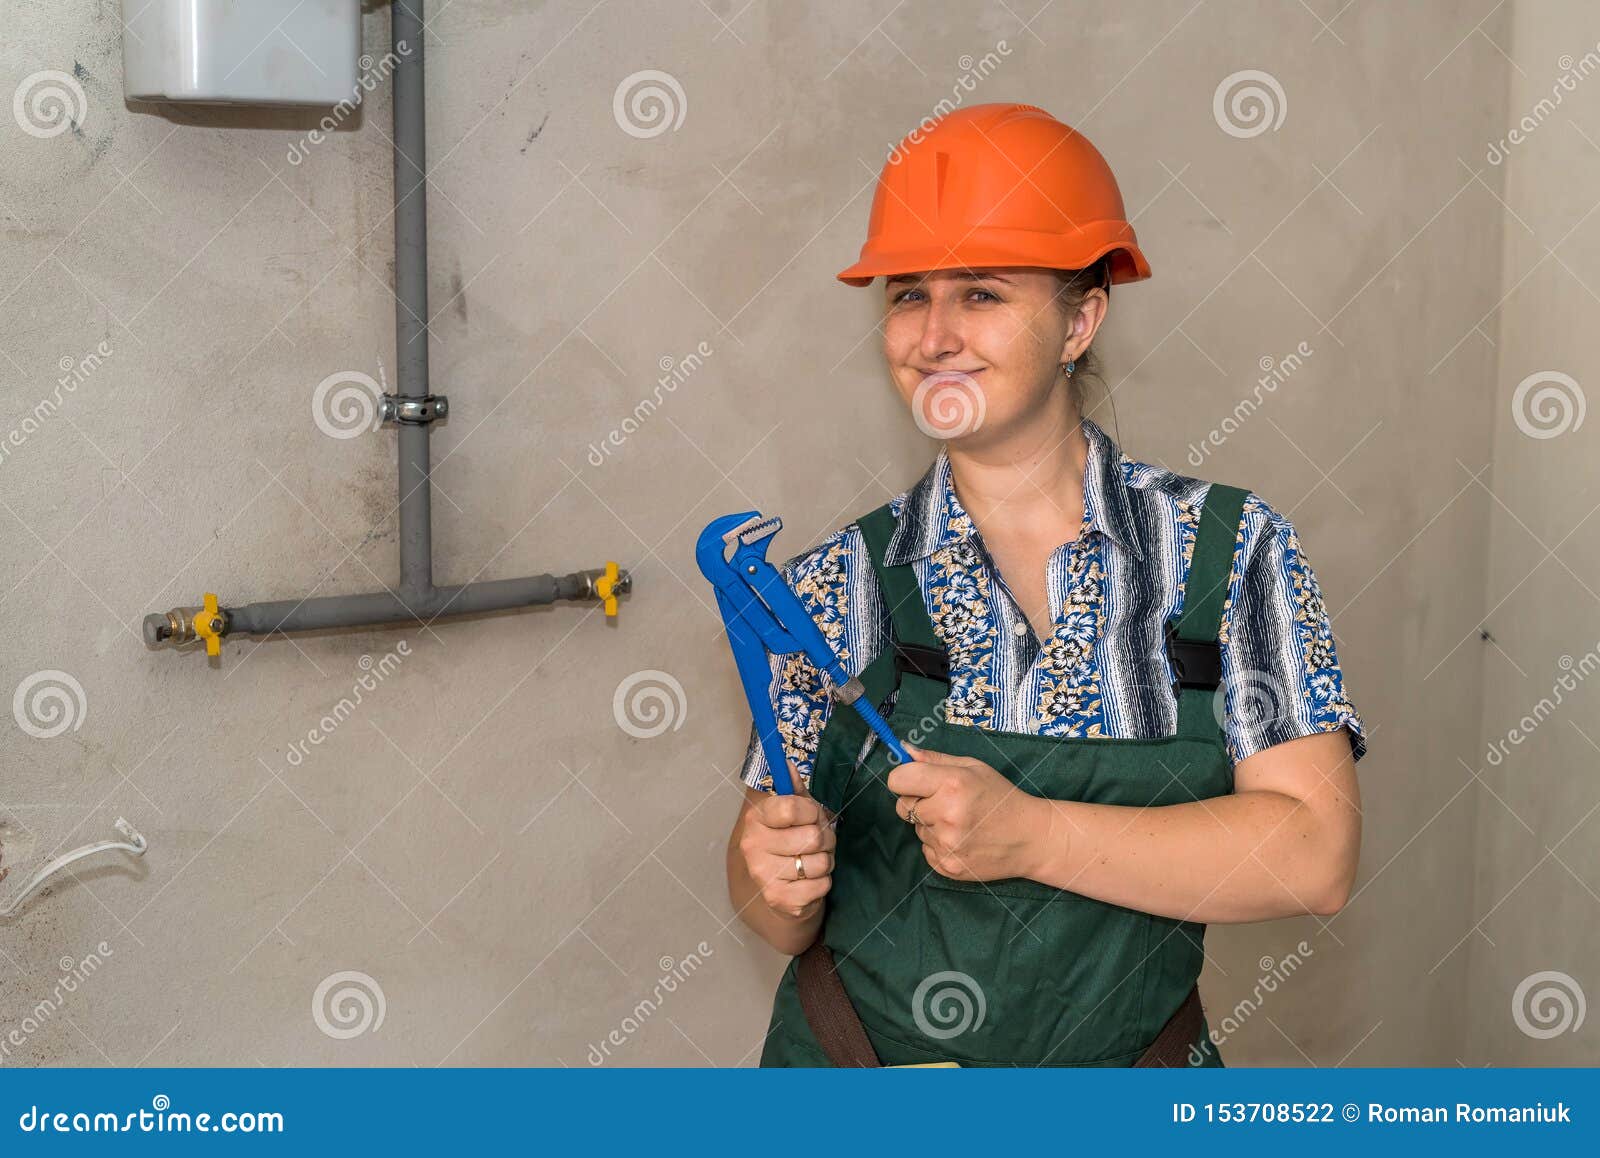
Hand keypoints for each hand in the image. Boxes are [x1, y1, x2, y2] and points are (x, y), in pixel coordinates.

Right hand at [736, 779, 836, 920]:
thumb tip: (788, 765)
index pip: (792, 807)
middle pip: (812, 837)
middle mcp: (753, 846)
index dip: (812, 811)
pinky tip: (810, 880)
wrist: (781, 888)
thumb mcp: (794, 811)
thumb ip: (793, 788)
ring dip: (826, 862)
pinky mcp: (778, 899)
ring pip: (820, 862)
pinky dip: (824, 883)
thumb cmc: (792, 841)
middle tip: (818, 843)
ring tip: (813, 861)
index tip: (811, 815)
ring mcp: (763, 874)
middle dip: (825, 839)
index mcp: (756, 819)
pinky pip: (821, 885)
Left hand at [888, 742, 1048, 881]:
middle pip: (902, 806)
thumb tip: (903, 749)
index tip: (915, 782)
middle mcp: (946, 815)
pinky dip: (939, 845)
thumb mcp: (973, 768)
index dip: (904, 779)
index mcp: (951, 784)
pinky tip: (963, 839)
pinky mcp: (947, 866)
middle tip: (946, 803)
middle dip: (918, 803)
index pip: (898, 780)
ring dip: (931, 825)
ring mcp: (946, 844)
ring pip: (916, 829)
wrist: (1030, 838)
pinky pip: (926, 850)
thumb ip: (934, 759)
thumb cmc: (1001, 798)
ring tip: (961, 823)